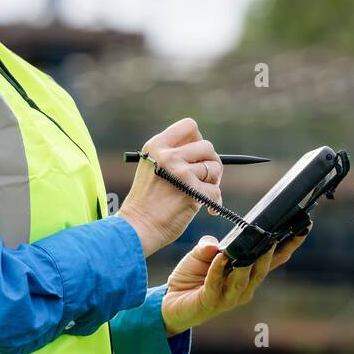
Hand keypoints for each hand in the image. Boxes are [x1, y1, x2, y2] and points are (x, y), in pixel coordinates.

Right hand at [115, 118, 222, 256]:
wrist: (137, 228)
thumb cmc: (147, 202)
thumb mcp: (151, 167)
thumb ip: (173, 155)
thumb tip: (206, 152)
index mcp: (157, 146)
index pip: (189, 126)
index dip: (198, 139)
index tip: (196, 155)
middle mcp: (168, 156)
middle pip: (207, 146)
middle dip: (211, 162)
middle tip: (205, 178)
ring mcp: (181, 173)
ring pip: (214, 167)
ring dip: (213, 182)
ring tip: (202, 193)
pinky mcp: (192, 191)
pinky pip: (216, 190)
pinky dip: (215, 201)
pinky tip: (206, 208)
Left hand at [160, 224, 312, 336]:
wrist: (170, 304)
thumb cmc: (190, 278)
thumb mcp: (201, 256)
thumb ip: (210, 247)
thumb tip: (215, 244)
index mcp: (247, 273)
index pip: (272, 258)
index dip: (289, 244)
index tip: (303, 227)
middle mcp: (244, 287)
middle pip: (264, 267)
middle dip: (275, 249)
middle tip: (282, 231)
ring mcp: (229, 297)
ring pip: (245, 277)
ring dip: (252, 260)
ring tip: (259, 243)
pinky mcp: (210, 302)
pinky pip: (217, 284)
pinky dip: (219, 270)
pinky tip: (221, 257)